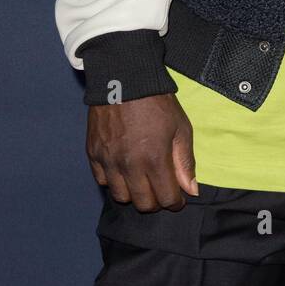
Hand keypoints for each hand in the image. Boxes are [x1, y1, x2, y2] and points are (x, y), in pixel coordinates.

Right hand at [86, 93, 196, 212]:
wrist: (125, 81)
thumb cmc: (158, 103)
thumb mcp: (180, 128)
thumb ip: (184, 161)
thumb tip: (191, 190)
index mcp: (154, 159)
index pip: (165, 199)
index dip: (175, 202)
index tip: (178, 198)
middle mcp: (129, 165)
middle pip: (142, 204)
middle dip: (156, 201)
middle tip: (161, 189)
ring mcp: (108, 161)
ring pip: (120, 197)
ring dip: (134, 193)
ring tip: (143, 179)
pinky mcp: (93, 155)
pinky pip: (102, 182)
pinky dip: (114, 181)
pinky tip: (124, 169)